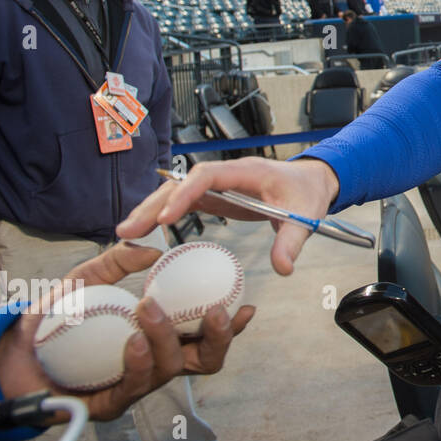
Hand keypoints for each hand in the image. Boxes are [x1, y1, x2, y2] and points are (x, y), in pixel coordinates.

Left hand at [0, 243, 254, 422]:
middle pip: (204, 361)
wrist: (13, 351)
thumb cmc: (55, 320)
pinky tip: (134, 340)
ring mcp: (134, 385)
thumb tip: (153, 251)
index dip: (231, 325)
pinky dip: (138, 361)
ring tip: (151, 309)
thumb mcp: (86, 279)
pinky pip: (132, 386)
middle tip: (214, 311)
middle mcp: (156, 364)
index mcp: (162, 338)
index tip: (247, 305)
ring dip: (167, 337)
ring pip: (169, 371)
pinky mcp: (109, 403)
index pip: (205, 335)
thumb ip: (117, 260)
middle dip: (217, 338)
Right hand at [117, 158, 340, 274]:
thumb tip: (283, 269)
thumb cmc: (307, 194)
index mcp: (247, 171)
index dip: (184, 194)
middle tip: (128, 230)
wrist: (313, 183)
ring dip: (153, 209)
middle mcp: (227, 174)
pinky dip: (166, 214)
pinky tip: (147, 232)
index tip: (165, 217)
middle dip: (154, 204)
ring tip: (127, 234)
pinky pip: (186, 202)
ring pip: (178, 192)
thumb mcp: (305, 217)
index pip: (207, 176)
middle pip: (182, 183)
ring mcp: (220, 184)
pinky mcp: (218, 196)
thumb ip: (292, 242)